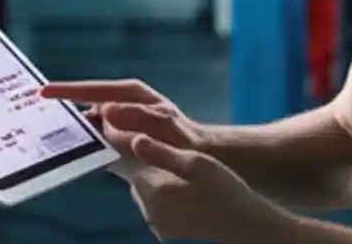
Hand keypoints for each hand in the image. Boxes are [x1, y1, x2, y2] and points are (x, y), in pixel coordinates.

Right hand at [39, 79, 205, 159]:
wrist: (192, 153)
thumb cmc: (180, 133)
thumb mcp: (161, 120)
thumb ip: (134, 115)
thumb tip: (104, 111)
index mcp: (128, 94)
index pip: (91, 90)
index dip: (66, 91)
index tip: (43, 92)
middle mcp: (119, 105)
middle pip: (84, 105)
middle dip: (62, 108)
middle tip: (33, 112)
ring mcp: (116, 122)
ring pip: (87, 124)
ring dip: (71, 130)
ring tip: (44, 134)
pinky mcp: (115, 140)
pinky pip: (94, 141)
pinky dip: (83, 146)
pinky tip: (69, 152)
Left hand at [122, 134, 284, 242]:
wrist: (243, 229)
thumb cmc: (226, 191)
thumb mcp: (199, 164)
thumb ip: (163, 152)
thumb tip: (135, 138)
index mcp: (152, 185)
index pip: (122, 156)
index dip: (115, 136)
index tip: (108, 119)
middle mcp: (146, 206)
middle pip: (133, 173)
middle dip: (136, 156)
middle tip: (147, 139)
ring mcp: (154, 222)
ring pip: (145, 189)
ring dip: (151, 176)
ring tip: (173, 167)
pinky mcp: (164, 232)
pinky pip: (155, 206)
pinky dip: (162, 195)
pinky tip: (182, 190)